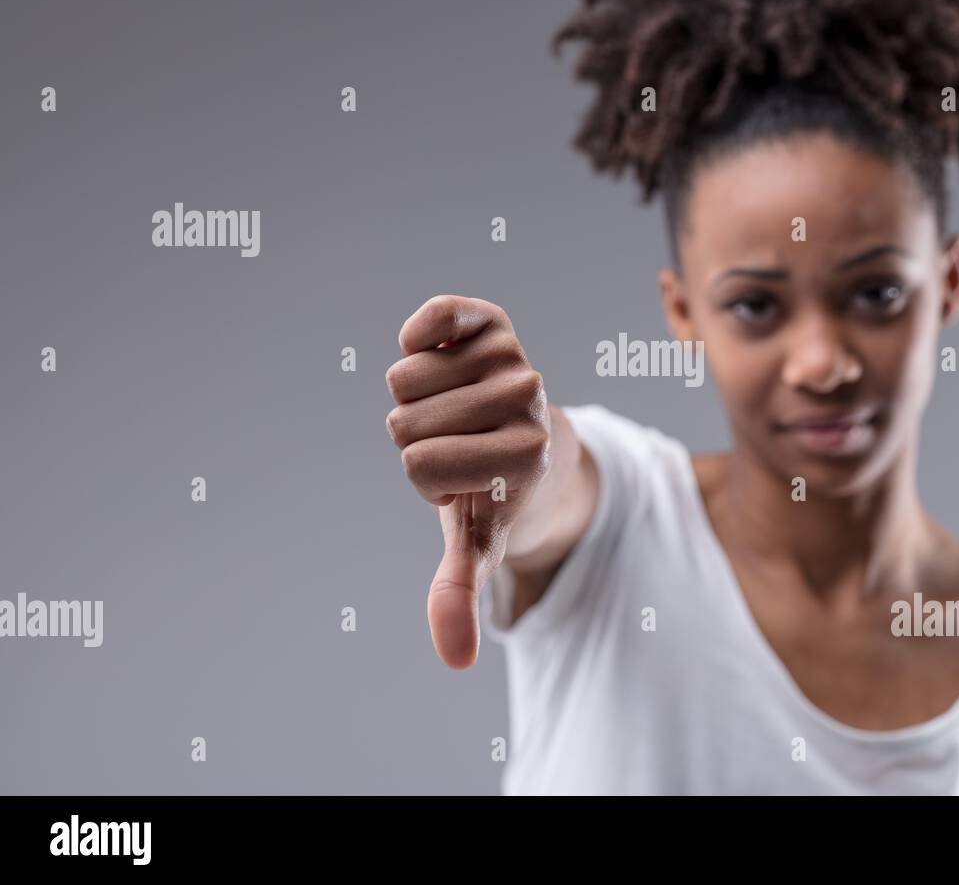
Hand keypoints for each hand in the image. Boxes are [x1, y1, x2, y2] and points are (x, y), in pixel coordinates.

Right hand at [386, 295, 550, 668]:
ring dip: (416, 398)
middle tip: (462, 443)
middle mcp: (528, 405)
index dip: (426, 479)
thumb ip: (460, 593)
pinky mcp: (496, 323)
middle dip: (417, 438)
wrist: (536, 440)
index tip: (464, 481)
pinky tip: (437, 350)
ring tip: (460, 411)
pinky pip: (436, 316)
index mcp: (523, 461)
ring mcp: (514, 360)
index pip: (419, 467)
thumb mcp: (478, 543)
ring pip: (405, 375)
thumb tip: (456, 661)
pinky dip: (422, 331)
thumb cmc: (496, 493)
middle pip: (406, 421)